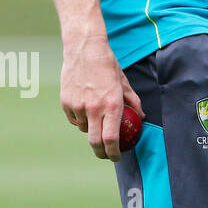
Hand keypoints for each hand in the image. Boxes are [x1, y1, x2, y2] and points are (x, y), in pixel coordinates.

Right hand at [60, 36, 142, 161]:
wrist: (84, 50)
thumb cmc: (108, 65)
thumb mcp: (124, 82)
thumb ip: (133, 101)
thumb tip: (141, 116)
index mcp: (112, 104)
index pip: (112, 138)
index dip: (114, 153)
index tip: (117, 157)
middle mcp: (94, 108)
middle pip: (95, 142)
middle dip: (101, 153)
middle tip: (106, 155)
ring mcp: (78, 106)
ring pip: (84, 129)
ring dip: (91, 130)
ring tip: (97, 120)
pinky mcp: (66, 103)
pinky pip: (74, 119)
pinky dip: (80, 120)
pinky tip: (86, 110)